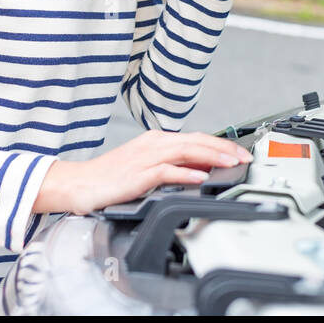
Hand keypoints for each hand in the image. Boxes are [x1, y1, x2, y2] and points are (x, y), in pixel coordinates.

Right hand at [33, 130, 252, 214]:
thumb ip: (172, 166)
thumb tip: (200, 170)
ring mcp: (145, 158)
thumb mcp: (146, 168)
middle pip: (196, 141)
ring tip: (230, 163)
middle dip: (224, 149)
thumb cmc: (110, 178)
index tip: (240, 154)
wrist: (79, 184)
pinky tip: (199, 177)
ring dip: (212, 157)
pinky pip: (166, 171)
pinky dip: (185, 173)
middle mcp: (153, 144)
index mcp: (156, 141)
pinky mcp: (137, 174)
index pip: (196, 138)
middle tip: (244, 158)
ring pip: (186, 151)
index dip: (221, 145)